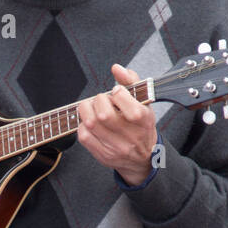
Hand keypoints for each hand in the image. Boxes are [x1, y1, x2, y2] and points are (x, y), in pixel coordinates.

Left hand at [76, 63, 157, 185]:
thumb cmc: (142, 126)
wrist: (143, 158)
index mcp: (143, 120)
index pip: (123, 100)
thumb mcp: (144, 103)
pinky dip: (83, 125)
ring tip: (92, 109)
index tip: (117, 92)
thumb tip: (116, 68)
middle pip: (103, 114)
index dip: (116, 92)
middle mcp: (130, 136)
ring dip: (86, 111)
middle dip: (98, 101)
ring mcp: (116, 148)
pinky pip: (84, 137)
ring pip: (91, 124)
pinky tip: (90, 123)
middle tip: (102, 101)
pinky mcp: (103, 155)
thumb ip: (131, 81)